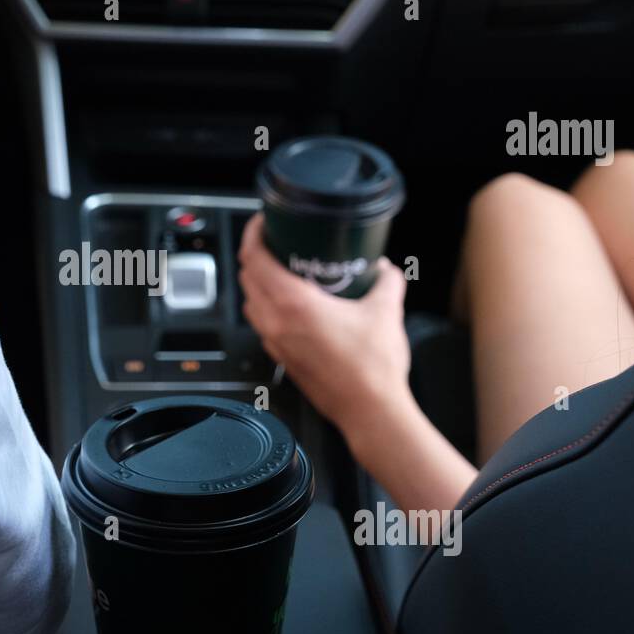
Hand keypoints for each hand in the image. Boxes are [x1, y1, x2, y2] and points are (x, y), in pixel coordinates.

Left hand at [238, 213, 411, 432]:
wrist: (369, 410)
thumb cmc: (372, 369)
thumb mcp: (385, 311)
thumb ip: (386, 281)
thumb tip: (386, 268)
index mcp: (293, 304)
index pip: (254, 258)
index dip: (254, 234)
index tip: (263, 222)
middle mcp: (276, 323)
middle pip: (247, 277)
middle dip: (256, 255)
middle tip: (276, 242)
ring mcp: (275, 343)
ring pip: (250, 303)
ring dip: (258, 283)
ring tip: (282, 272)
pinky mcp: (281, 358)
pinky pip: (262, 325)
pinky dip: (267, 309)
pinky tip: (291, 308)